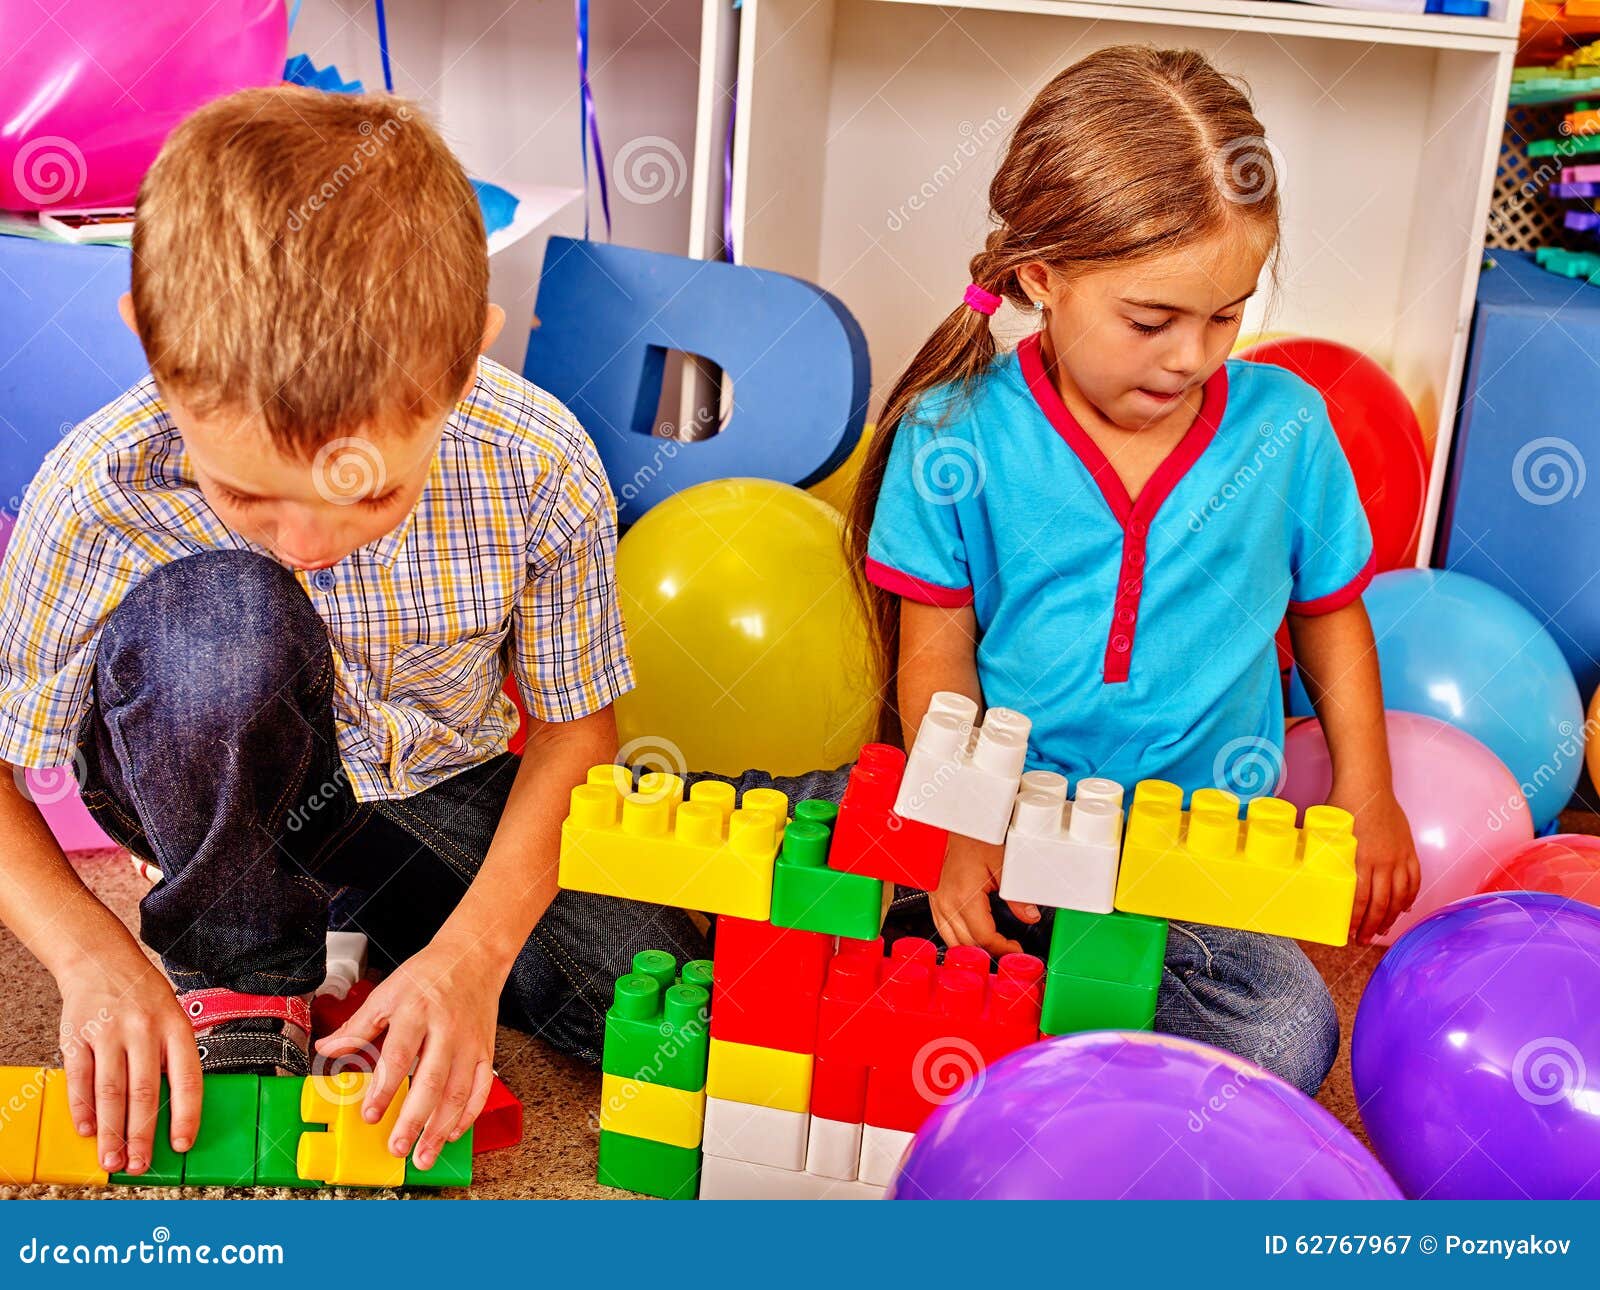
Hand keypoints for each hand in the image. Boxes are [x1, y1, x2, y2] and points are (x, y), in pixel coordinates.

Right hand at [56, 953, 202, 1175]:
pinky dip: (82, 1108)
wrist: (102, 961)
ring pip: (111, 1091)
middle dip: (142, 1134)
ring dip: (110, 1131)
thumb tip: (171, 1112)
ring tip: (112, 1159)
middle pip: (144, 1091)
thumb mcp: (172, 1018)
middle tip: (139, 1166)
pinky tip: (86, 1130)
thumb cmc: (144, 998)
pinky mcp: (78, 1036)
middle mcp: (145, 1030)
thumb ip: (171, 1059)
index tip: (182, 1144)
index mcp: (176, 1028)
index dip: (186, 1114)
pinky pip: (80, 1078)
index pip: (187, 1078)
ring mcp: (110, 1033)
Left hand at [313, 936, 498, 1169]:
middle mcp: (446, 1029)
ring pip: (458, 1091)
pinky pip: (481, 1088)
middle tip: (396, 1147)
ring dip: (440, 1127)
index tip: (370, 1115)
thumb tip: (326, 1050)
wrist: (473, 957)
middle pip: (432, 1080)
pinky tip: (451, 1132)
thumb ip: (357, 1026)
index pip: (399, 1055)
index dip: (384, 1088)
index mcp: (417, 1011)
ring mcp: (469, 1043)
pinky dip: (468, 1114)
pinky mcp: (486, 1050)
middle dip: (414, 1119)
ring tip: (424, 1154)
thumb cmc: (428, 974)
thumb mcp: (387, 993)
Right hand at [928, 834, 1038, 954]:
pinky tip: (971, 937)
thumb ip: (1017, 896)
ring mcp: (937, 901)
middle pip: (967, 943)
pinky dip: (956, 938)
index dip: (1002, 948)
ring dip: (972, 948)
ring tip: (992, 947)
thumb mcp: (1004, 864)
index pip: (983, 937)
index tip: (1015, 949)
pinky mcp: (933, 898)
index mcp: (965, 894)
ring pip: (952, 940)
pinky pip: (942, 928)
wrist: (957, 824)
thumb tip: (1031, 916)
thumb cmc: (977, 838)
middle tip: (1008, 950)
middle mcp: (947, 901)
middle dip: (990, 952)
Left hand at [1329, 781, 1420, 943]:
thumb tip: (1309, 874)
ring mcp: (1399, 856)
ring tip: (1380, 931)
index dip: (1354, 919)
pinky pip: (1414, 880)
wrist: (1368, 785)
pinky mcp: (1409, 850)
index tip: (1347, 932)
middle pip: (1380, 903)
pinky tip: (1403, 909)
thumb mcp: (1329, 833)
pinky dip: (1409, 897)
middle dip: (1370, 926)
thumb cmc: (1343, 805)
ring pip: (1399, 896)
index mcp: (1360, 858)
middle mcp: (1382, 861)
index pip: (1359, 898)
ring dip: (1390, 917)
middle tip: (1362, 940)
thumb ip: (1326, 855)